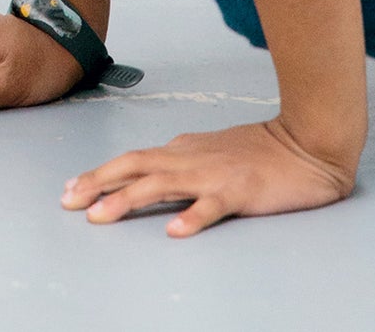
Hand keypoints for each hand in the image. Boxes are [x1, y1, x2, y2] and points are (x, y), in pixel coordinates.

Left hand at [62, 118, 356, 236]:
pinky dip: (192, 217)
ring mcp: (213, 175)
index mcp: (181, 150)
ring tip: (100, 217)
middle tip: (68, 201)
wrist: (305, 143)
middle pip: (133, 167)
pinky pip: (212, 206)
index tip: (70, 187)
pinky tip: (174, 231)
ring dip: (127, 200)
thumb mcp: (210, 150)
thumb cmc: (260, 150)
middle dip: (97, 182)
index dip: (98, 173)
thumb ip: (180, 159)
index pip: (131, 160)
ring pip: (160, 185)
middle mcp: (189, 159)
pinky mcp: (240, 192)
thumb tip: (151, 168)